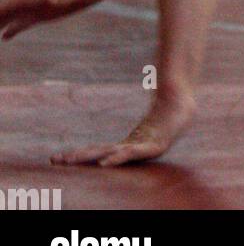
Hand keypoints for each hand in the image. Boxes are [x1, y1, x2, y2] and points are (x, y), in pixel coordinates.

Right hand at [0, 0, 111, 41]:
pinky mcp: (48, 11)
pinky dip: (14, 28)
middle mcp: (37, 0)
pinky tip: (6, 36)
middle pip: (10, 8)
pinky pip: (26, 20)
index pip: (16, 3)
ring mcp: (41, 5)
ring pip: (15, 15)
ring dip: (1, 22)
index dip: (3, 10)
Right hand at [51, 90, 195, 167]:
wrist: (185, 101)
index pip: (98, 151)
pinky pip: (135, 153)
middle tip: (55, 160)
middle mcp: (132, 149)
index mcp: (127, 144)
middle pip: (99, 154)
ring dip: (92, 159)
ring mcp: (143, 149)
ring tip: (71, 160)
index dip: (79, 154)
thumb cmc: (168, 103)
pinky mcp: (157, 146)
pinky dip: (119, 158)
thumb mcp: (146, 106)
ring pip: (112, 155)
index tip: (56, 157)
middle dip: (77, 159)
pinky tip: (105, 163)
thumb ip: (129, 98)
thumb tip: (127, 83)